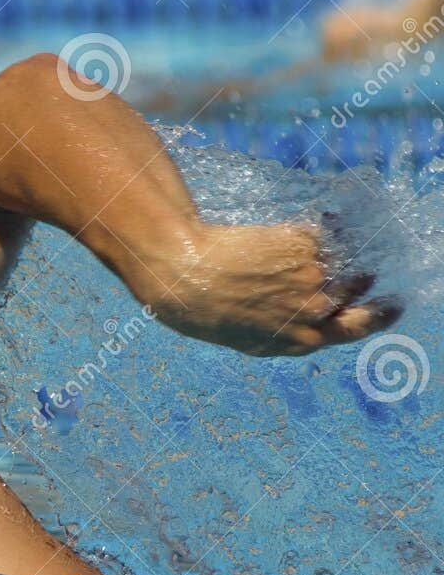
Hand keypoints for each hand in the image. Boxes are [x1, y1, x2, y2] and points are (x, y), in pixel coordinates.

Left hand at [142, 223, 399, 355]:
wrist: (184, 272)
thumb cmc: (204, 309)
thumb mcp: (248, 337)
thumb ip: (289, 332)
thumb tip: (317, 324)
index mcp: (303, 340)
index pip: (360, 327)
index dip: (380, 313)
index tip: (391, 302)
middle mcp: (316, 311)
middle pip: (358, 288)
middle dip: (353, 278)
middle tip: (334, 268)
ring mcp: (314, 275)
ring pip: (341, 259)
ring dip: (325, 254)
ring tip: (283, 256)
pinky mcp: (306, 243)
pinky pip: (322, 234)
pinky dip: (308, 234)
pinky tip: (276, 239)